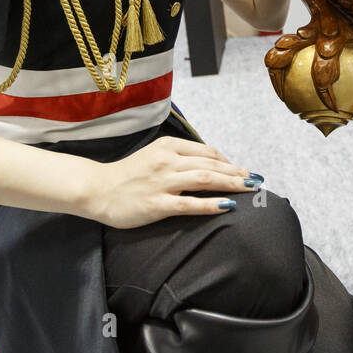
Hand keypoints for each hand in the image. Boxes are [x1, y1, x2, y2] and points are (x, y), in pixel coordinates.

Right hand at [85, 136, 259, 228]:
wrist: (97, 188)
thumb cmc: (126, 174)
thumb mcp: (153, 155)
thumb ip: (178, 158)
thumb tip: (207, 165)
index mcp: (168, 147)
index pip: (207, 152)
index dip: (228, 161)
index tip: (241, 171)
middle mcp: (168, 161)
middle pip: (211, 165)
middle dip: (237, 172)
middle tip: (256, 179)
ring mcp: (163, 182)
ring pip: (205, 180)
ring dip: (231, 183)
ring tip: (249, 188)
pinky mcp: (157, 204)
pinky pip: (190, 204)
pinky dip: (211, 204)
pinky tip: (228, 206)